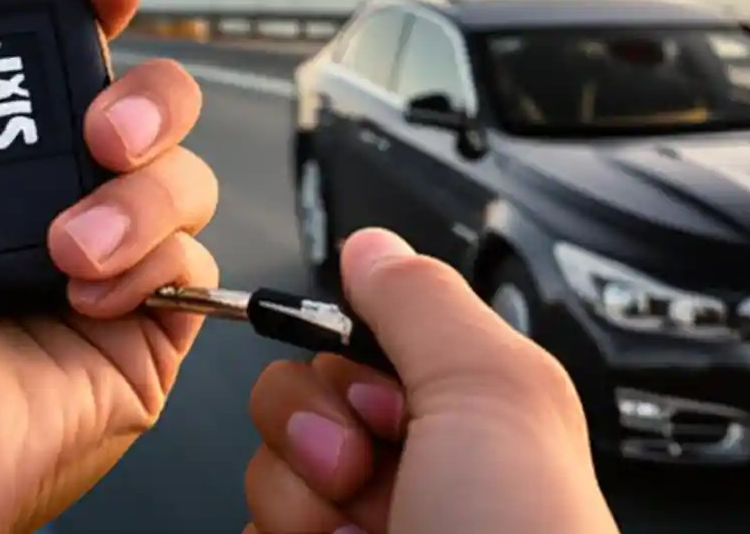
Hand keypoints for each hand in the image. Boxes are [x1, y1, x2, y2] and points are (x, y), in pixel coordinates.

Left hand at [0, 0, 218, 532]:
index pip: (66, 64)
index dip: (100, 11)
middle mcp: (60, 203)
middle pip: (154, 108)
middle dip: (148, 101)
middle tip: (105, 133)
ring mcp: (114, 263)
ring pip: (186, 179)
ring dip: (137, 203)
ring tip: (67, 251)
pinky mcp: (156, 326)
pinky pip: (196, 263)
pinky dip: (152, 268)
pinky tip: (89, 299)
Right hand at [244, 229, 618, 533]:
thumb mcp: (493, 390)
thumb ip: (425, 304)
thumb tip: (372, 245)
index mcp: (469, 407)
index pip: (362, 338)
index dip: (353, 358)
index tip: (388, 393)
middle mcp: (415, 465)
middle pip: (299, 393)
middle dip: (320, 426)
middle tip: (374, 467)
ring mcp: (361, 526)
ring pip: (266, 467)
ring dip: (300, 497)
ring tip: (365, 533)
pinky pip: (256, 529)